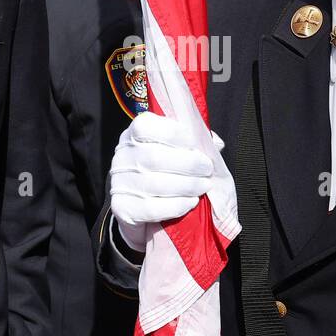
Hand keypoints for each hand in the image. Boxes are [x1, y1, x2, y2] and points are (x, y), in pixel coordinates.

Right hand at [109, 112, 216, 250]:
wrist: (139, 207)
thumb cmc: (162, 171)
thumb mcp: (174, 150)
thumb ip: (193, 143)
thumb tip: (215, 143)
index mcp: (134, 134)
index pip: (146, 127)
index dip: (173, 133)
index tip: (195, 144)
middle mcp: (123, 156)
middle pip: (153, 157)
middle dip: (187, 163)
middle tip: (207, 169)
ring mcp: (120, 182)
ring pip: (154, 183)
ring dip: (186, 185)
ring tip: (204, 186)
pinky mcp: (122, 207)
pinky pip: (152, 208)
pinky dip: (176, 205)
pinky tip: (190, 202)